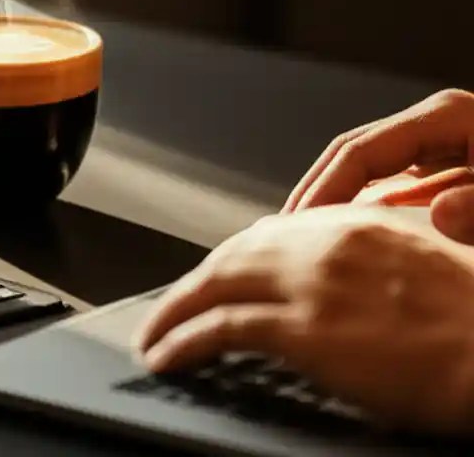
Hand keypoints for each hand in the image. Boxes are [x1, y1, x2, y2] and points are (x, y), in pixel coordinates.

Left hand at [136, 206, 473, 434]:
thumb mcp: (426, 269)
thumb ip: (377, 263)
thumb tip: (344, 288)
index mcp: (359, 224)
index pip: (272, 232)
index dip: (234, 258)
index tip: (212, 278)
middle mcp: (328, 243)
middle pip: (233, 254)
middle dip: (194, 282)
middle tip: (168, 307)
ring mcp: (313, 284)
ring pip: (213, 285)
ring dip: (172, 311)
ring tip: (152, 336)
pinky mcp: (304, 328)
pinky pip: (220, 328)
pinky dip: (182, 339)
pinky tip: (165, 354)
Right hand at [283, 89, 473, 242]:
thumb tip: (441, 213)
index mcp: (447, 116)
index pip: (361, 151)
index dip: (325, 188)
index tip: (300, 229)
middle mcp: (432, 124)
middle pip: (351, 153)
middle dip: (314, 192)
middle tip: (282, 234)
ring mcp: (436, 145)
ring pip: (366, 170)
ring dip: (332, 200)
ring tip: (301, 237)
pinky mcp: (443, 169)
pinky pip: (390, 186)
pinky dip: (362, 210)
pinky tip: (344, 237)